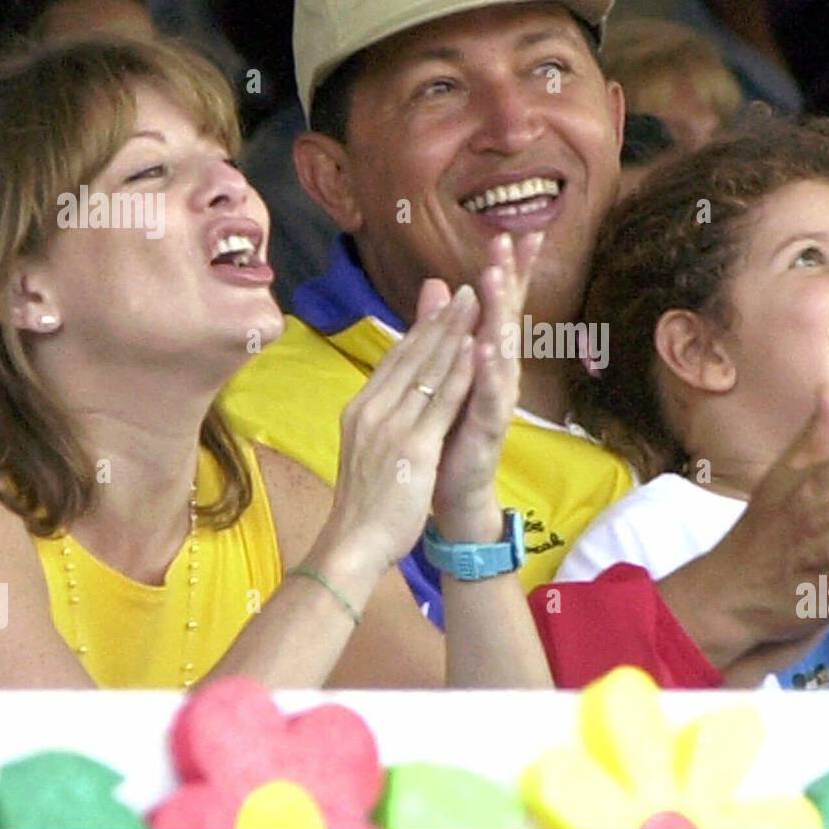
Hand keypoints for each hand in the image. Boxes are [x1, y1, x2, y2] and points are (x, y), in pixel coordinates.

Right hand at [322, 282, 478, 567]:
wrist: (352, 542)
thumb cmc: (364, 502)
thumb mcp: (366, 449)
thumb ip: (380, 416)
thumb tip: (386, 393)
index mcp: (362, 408)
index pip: (395, 359)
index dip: (421, 327)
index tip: (443, 300)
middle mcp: (373, 409)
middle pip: (412, 355)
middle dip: (442, 318)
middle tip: (466, 287)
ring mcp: (391, 426)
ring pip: (428, 370)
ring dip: (454, 332)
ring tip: (476, 302)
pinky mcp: (412, 446)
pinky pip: (441, 403)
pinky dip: (459, 372)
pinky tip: (475, 349)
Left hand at [430, 232, 543, 541]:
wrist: (451, 491)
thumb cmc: (452, 429)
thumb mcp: (447, 371)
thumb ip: (447, 329)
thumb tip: (441, 283)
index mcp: (487, 358)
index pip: (498, 306)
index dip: (509, 270)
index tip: (515, 232)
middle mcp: (499, 373)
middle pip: (508, 317)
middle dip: (510, 279)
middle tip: (512, 241)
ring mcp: (498, 400)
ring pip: (503, 351)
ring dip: (499, 314)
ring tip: (494, 281)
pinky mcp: (489, 429)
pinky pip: (491, 397)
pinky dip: (489, 373)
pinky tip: (487, 349)